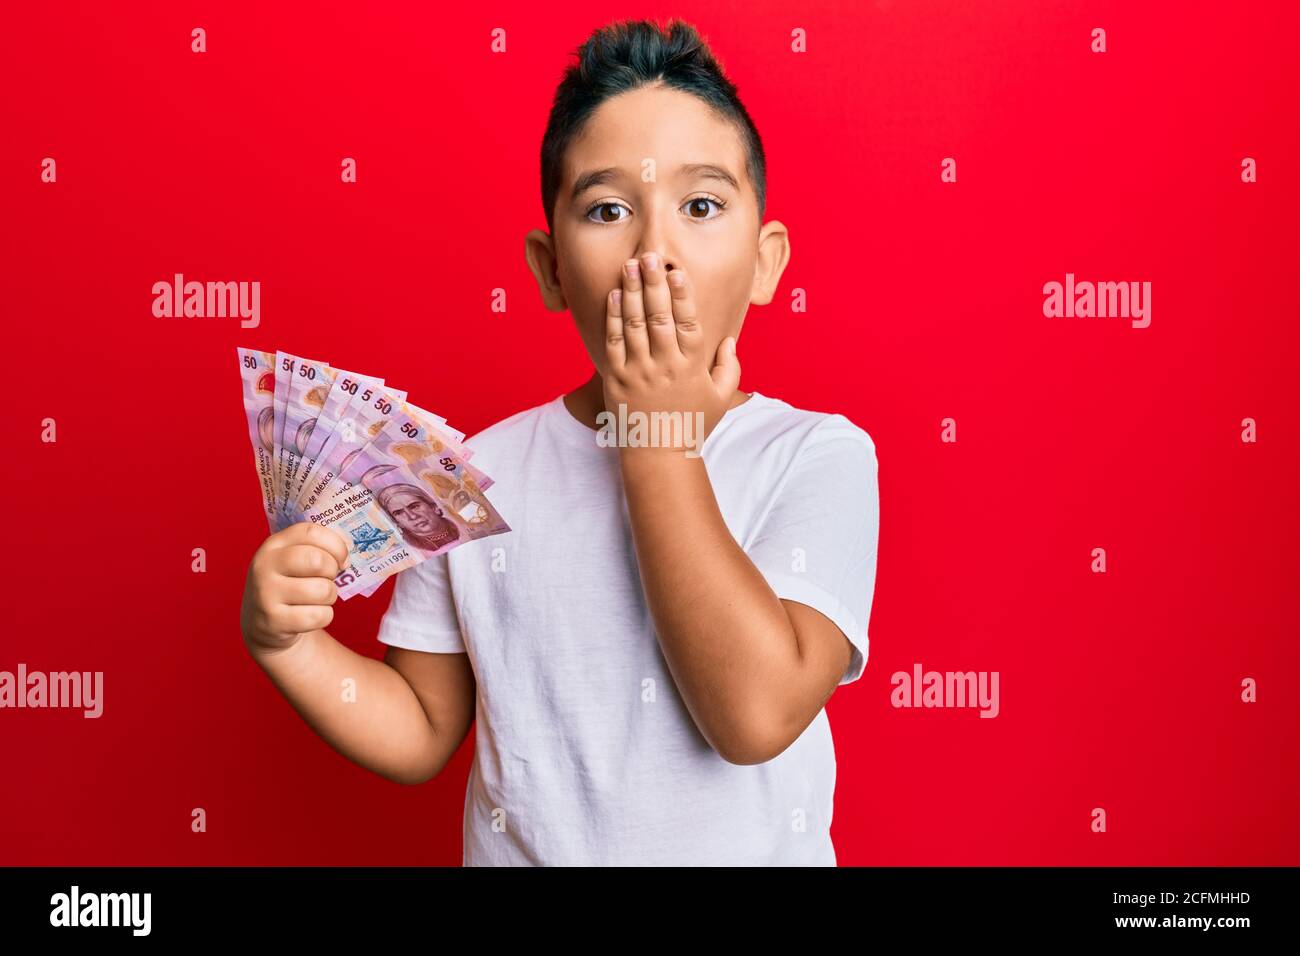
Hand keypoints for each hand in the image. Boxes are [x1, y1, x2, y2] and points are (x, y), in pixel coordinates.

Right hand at [240, 521, 349, 655]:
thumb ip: (319, 548)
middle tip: (328, 579)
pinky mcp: (274, 621)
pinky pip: (319, 616)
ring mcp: (266, 594)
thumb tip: (347, 548)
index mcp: (274, 545)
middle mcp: (265, 566)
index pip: (311, 532)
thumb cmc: (290, 585)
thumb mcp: (295, 560)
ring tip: (317, 599)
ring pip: (323, 590)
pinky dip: (324, 617)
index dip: (336, 544)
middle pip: (318, 560)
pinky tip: (309, 616)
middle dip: (332, 572)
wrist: (262, 624)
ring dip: (329, 597)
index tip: (342, 558)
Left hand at [602, 251, 740, 454]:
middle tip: (649, 256)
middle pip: (659, 316)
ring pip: (635, 324)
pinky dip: (614, 317)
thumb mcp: (720, 398)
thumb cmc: (692, 425)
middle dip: (654, 283)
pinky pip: (614, 342)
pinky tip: (614, 295)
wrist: (657, 455)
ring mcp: (639, 372)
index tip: (678, 272)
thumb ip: (729, 367)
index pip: (688, 323)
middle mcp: (665, 366)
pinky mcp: (617, 378)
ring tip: (629, 266)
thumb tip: (730, 340)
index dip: (682, 296)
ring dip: (632, 292)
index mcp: (692, 367)